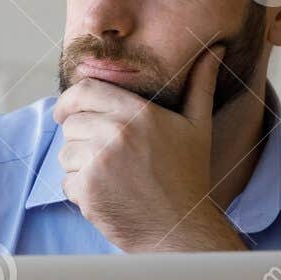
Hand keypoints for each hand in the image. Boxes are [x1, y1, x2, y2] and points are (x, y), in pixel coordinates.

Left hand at [53, 45, 244, 251]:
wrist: (181, 230)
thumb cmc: (188, 177)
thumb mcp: (197, 126)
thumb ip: (200, 85)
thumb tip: (215, 49)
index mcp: (138, 113)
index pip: (84, 91)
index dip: (70, 100)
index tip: (67, 111)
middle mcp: (116, 133)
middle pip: (71, 122)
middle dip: (80, 135)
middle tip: (101, 153)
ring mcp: (99, 162)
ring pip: (66, 152)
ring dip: (79, 164)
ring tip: (110, 176)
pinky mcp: (87, 189)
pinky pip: (66, 181)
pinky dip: (80, 191)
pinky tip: (108, 195)